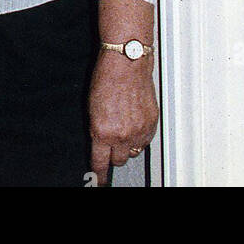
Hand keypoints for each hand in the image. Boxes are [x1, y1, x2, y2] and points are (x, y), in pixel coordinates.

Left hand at [88, 50, 159, 183]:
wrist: (126, 63)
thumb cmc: (106, 79)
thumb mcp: (92, 108)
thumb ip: (97, 129)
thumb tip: (100, 144)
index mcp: (102, 131)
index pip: (100, 162)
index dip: (100, 174)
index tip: (100, 180)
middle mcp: (121, 135)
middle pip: (118, 160)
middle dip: (114, 153)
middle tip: (112, 141)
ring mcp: (138, 131)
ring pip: (133, 152)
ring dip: (128, 145)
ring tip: (124, 128)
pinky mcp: (151, 124)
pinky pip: (146, 141)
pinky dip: (140, 137)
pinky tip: (135, 123)